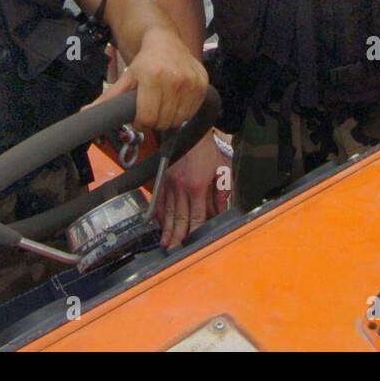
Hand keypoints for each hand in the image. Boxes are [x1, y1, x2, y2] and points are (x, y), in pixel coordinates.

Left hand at [88, 27, 207, 131]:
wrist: (164, 39)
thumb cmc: (144, 61)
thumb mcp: (125, 78)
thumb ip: (108, 99)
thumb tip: (85, 114)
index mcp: (153, 76)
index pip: (148, 119)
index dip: (141, 121)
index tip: (139, 113)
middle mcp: (175, 78)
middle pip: (163, 122)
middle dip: (154, 119)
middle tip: (150, 106)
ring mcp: (191, 81)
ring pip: (178, 120)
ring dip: (169, 117)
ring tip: (163, 102)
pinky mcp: (203, 83)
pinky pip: (192, 113)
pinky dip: (183, 112)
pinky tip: (176, 99)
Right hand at [155, 131, 230, 248]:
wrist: (188, 130)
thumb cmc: (207, 151)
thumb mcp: (221, 169)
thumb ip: (221, 192)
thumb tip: (220, 212)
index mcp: (197, 186)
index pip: (196, 215)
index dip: (194, 231)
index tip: (192, 243)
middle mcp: (181, 187)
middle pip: (179, 217)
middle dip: (177, 235)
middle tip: (173, 250)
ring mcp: (169, 183)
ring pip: (168, 211)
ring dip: (166, 228)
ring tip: (164, 243)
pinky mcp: (162, 179)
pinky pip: (159, 199)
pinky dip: (158, 213)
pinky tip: (158, 223)